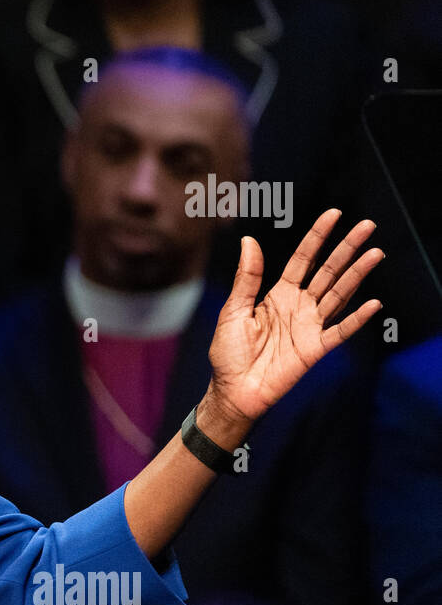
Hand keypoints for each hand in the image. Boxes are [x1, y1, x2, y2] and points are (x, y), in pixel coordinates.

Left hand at [204, 209, 382, 431]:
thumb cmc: (229, 352)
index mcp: (278, 294)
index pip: (303, 259)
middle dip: (346, 248)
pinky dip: (356, 319)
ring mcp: (310, 326)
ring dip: (357, 275)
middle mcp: (299, 306)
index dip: (317, 237)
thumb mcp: (233, 310)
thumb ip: (246, 278)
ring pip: (339, 295)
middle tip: (367, 226)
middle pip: (328, 272)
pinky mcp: (315, 349)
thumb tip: (249, 241)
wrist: (233, 389)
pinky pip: (340, 331)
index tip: (334, 214)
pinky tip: (373, 303)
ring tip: (375, 253)